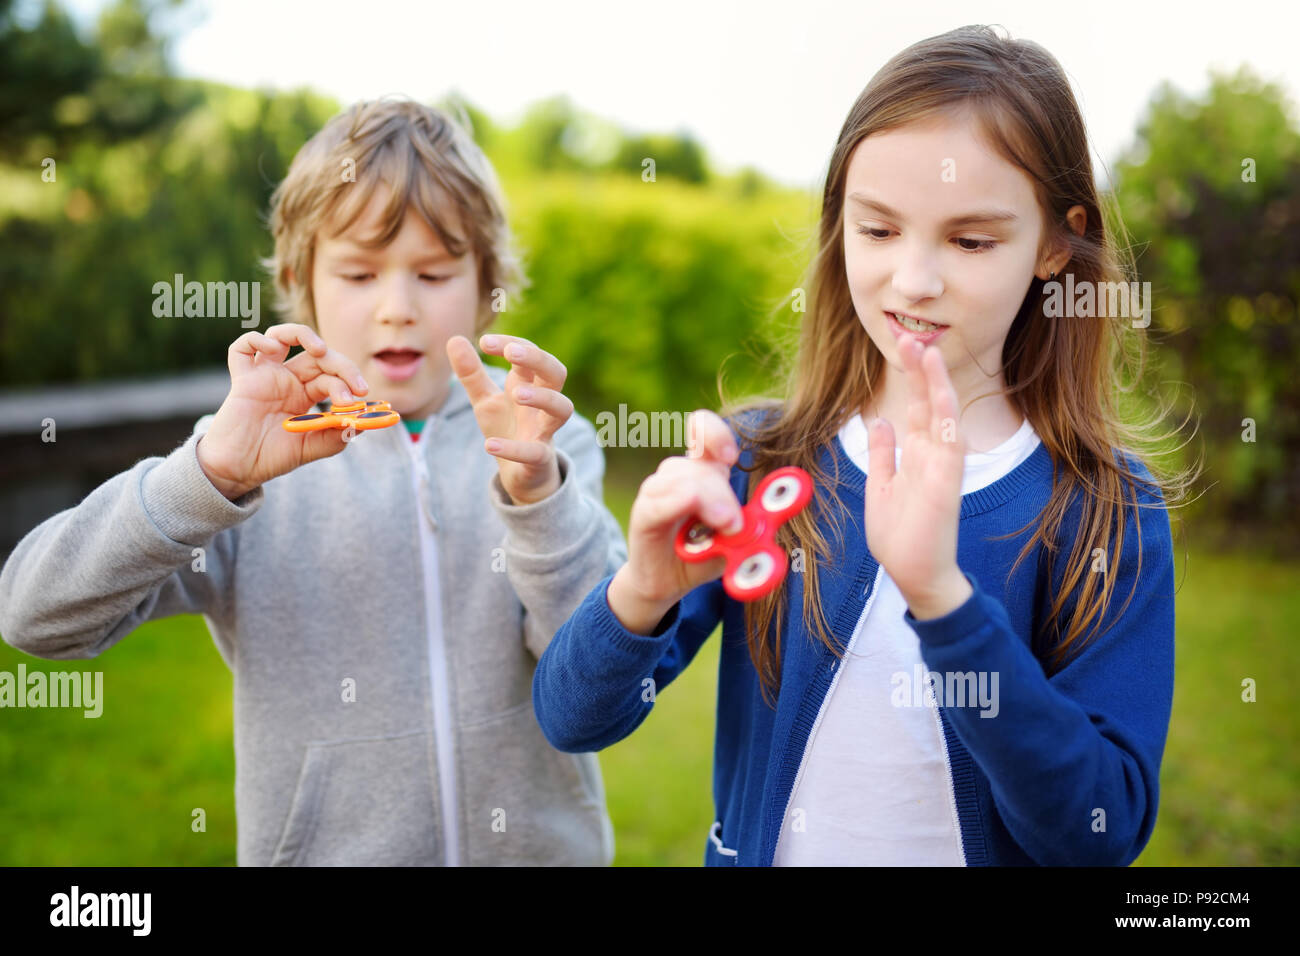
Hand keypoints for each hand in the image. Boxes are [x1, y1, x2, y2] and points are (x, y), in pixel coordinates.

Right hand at [196, 323, 368, 500]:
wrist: (239, 470)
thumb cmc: (273, 458)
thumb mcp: (312, 447)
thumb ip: (337, 435)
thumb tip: (362, 420)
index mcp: (305, 394)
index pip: (332, 376)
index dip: (349, 383)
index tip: (360, 400)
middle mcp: (286, 380)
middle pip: (317, 356)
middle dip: (342, 365)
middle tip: (357, 386)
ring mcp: (264, 376)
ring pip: (282, 336)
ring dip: (303, 334)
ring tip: (320, 350)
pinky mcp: (242, 379)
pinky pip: (243, 347)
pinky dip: (256, 340)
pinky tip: (272, 349)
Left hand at [447, 333, 570, 504]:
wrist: (521, 474)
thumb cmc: (508, 429)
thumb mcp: (485, 400)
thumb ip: (471, 373)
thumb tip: (455, 339)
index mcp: (529, 384)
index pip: (529, 353)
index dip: (511, 343)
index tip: (484, 342)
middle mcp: (542, 404)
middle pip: (556, 373)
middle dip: (538, 358)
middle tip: (511, 353)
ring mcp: (544, 431)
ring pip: (562, 409)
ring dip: (543, 398)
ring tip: (516, 394)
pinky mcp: (539, 459)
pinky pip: (536, 452)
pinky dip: (514, 449)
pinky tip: (490, 445)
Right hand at [606, 410, 743, 634]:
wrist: (666, 584)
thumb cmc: (701, 555)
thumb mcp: (738, 540)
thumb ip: (760, 521)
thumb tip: (794, 499)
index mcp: (703, 472)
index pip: (703, 431)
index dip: (715, 435)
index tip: (730, 456)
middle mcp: (677, 474)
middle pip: (703, 467)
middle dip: (724, 494)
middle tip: (736, 524)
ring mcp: (657, 491)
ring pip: (686, 480)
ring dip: (710, 502)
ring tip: (723, 530)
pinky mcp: (643, 513)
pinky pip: (660, 501)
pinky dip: (678, 504)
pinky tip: (689, 517)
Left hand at [865, 333, 971, 619]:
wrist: (915, 574)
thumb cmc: (900, 535)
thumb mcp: (881, 485)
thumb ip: (884, 454)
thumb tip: (881, 422)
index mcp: (917, 454)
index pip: (917, 407)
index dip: (912, 378)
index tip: (903, 348)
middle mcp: (933, 455)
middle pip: (930, 403)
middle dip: (921, 370)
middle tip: (912, 336)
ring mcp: (942, 466)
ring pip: (943, 415)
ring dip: (936, 383)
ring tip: (927, 351)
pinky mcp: (946, 482)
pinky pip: (949, 443)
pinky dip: (946, 416)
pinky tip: (941, 391)